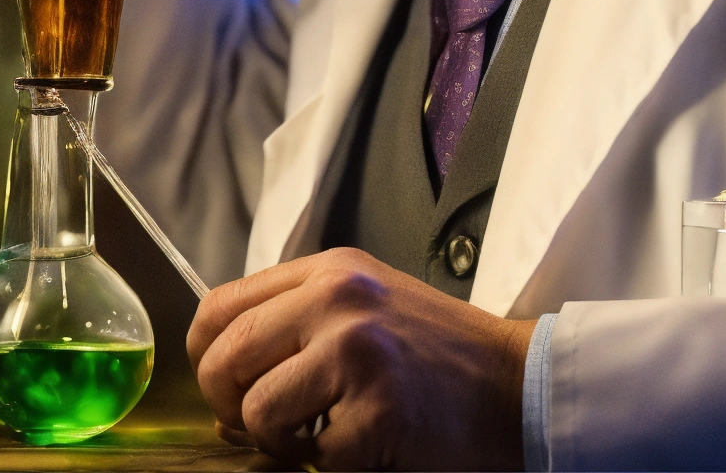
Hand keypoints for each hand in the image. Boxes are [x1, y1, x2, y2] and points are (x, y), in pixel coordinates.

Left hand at [186, 247, 535, 469]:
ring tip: (323, 438)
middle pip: (225, 358)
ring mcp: (357, 353)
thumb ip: (295, 329)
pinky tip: (367, 448)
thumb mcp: (366, 310)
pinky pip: (313, 456)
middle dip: (230, 406)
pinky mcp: (378, 411)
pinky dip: (333, 465)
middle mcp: (337, 301)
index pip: (221, 305)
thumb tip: (223, 396)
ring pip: (257, 412)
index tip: (222, 386)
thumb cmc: (440, 356)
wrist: (520, 386)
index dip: (205, 356)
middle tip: (264, 427)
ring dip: (281, 443)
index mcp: (329, 273)